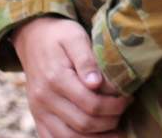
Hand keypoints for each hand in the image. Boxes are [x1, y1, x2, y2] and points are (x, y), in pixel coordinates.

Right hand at [11, 16, 129, 137]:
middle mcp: (44, 99)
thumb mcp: (75, 38)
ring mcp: (38, 111)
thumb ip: (87, 60)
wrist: (32, 37)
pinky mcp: (38, 117)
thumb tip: (97, 83)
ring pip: (68, 137)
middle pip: (82, 123)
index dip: (114, 105)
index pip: (91, 103)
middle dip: (110, 122)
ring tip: (116, 130)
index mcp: (56, 79)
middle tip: (125, 111)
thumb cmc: (60, 35)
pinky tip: (95, 137)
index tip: (129, 98)